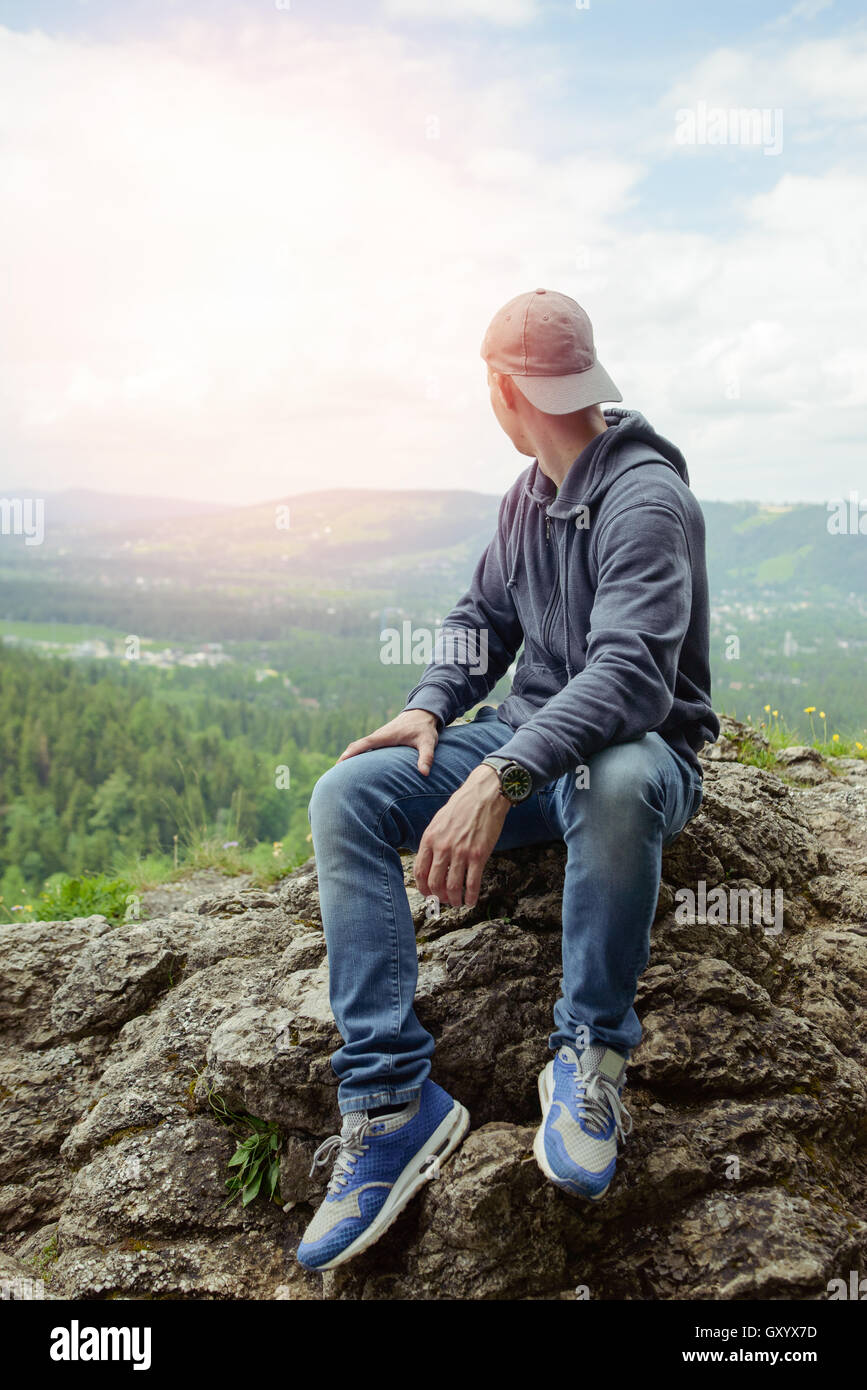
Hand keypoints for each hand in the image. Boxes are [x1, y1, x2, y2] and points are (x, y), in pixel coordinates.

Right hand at [337, 708, 438, 774]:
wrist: (422, 713)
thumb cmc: (424, 728)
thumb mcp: (428, 742)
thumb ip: (426, 757)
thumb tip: (424, 773)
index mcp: (385, 736)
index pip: (363, 745)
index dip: (351, 754)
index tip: (339, 764)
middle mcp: (378, 736)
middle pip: (356, 747)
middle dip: (344, 759)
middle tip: (333, 775)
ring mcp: (378, 738)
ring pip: (359, 747)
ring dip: (349, 758)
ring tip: (339, 775)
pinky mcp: (381, 741)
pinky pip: (364, 748)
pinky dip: (356, 756)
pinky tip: (354, 768)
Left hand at [414, 764, 508, 908]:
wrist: (484, 795)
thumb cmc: (462, 807)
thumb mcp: (438, 822)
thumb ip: (432, 841)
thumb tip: (428, 861)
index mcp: (429, 839)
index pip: (419, 872)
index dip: (423, 888)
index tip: (429, 894)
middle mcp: (442, 847)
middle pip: (434, 883)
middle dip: (439, 897)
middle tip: (445, 900)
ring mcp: (460, 852)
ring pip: (452, 887)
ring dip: (454, 900)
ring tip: (458, 903)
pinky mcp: (478, 855)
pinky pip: (472, 883)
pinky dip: (471, 896)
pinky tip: (471, 901)